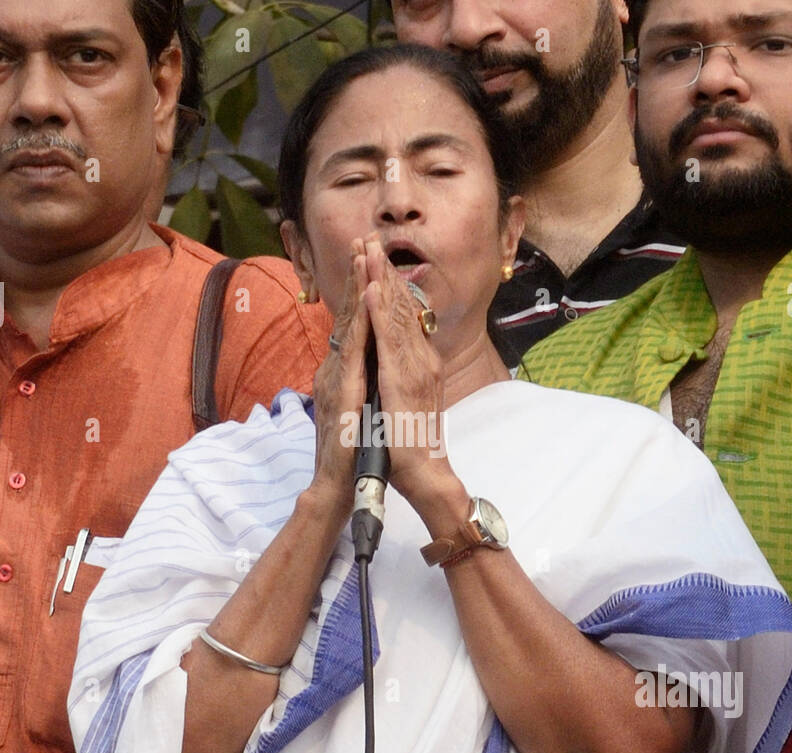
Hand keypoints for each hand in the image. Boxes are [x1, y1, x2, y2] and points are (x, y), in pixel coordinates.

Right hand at [308, 239, 370, 515]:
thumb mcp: (357, 408)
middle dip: (357, 274)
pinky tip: (366, 297)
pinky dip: (360, 319)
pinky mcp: (345, 389)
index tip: (366, 257)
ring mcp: (338, 376)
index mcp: (343, 370)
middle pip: (348, 313)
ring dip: (356, 286)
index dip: (358, 288)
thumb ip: (357, 383)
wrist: (340, 483)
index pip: (352, 322)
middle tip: (363, 238)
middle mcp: (337, 367)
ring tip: (362, 253)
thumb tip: (365, 365)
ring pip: (349, 322)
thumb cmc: (352, 451)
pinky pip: (354, 347)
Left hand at [357, 235, 457, 509]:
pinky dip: (379, 314)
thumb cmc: (407, 445)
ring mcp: (413, 368)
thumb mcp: (400, 401)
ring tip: (368, 251)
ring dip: (380, 281)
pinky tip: (369, 291)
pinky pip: (389, 342)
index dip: (388, 286)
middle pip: (400, 308)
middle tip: (370, 238)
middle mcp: (419, 360)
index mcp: (416, 364)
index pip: (401, 317)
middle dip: (383, 272)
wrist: (423, 474)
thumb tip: (387, 360)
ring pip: (395, 316)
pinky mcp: (402, 381)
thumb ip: (397, 377)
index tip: (374, 258)